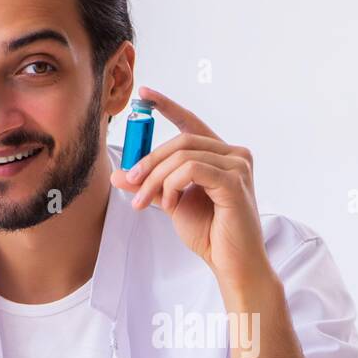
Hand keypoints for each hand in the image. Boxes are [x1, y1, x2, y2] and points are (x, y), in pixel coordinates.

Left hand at [111, 86, 272, 292]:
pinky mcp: (234, 181)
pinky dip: (172, 185)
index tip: (144, 94)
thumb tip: (119, 174)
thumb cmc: (210, 234)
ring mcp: (238, 166)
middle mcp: (235, 155)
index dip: (168, 106)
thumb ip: (150, 185)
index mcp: (222, 156)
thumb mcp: (172, 203)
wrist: (230, 263)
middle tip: (130, 183)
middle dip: (149, 161)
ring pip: (183, 155)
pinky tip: (171, 204)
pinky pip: (192, 170)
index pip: (192, 124)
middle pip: (181, 141)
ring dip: (156, 179)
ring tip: (147, 202)